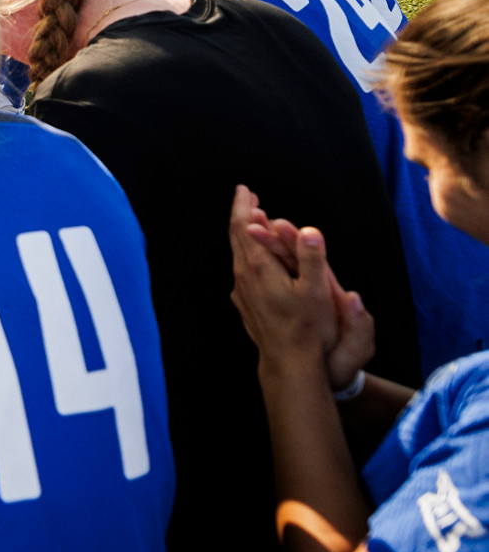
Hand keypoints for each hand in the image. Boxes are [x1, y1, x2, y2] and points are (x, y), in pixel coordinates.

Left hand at [227, 186, 341, 377]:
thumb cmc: (307, 327)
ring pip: (236, 253)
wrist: (289, 362)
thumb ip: (312, 258)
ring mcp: (242, 290)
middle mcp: (244, 275)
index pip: (243, 227)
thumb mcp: (316, 291)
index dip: (243, 206)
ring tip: (249, 220)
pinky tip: (252, 255)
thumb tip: (309, 229)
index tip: (244, 189)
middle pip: (235, 237)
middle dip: (240, 213)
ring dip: (242, 233)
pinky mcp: (245, 302)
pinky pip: (242, 268)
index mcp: (259, 266)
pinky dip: (246, 252)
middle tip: (246, 196)